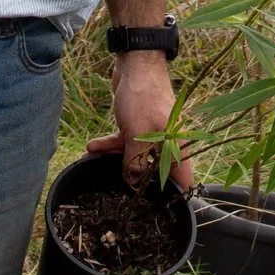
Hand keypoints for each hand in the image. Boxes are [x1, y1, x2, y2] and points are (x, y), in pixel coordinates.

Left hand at [85, 51, 192, 190]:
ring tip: (92, 162)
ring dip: (114, 159)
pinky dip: (110, 144)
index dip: (173, 198)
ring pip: (135, 155)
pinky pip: (126, 141)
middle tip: (115, 193)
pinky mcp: (138, 123)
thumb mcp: (137, 133)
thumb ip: (135, 161)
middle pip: (154, 170)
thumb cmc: (143, 96)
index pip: (182, 180)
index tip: (155, 212)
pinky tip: (91, 146)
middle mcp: (169, 142)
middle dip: (134, 180)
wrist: (136, 62)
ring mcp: (153, 132)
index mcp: (177, 147)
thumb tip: (133, 184)